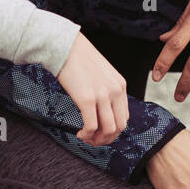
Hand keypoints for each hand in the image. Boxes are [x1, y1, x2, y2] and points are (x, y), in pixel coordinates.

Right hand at [55, 31, 129, 146]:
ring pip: (108, 130)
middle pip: (119, 127)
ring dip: (97, 139)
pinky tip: (79, 134)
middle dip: (107, 139)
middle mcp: (115, 91)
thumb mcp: (102, 74)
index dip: (113, 131)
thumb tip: (102, 111)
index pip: (124, 117)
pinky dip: (86, 135)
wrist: (65, 46)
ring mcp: (102, 95)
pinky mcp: (86, 99)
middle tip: (93, 141)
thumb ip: (106, 90)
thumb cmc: (79, 59)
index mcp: (120, 85)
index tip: (100, 134)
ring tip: (85, 138)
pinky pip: (91, 126)